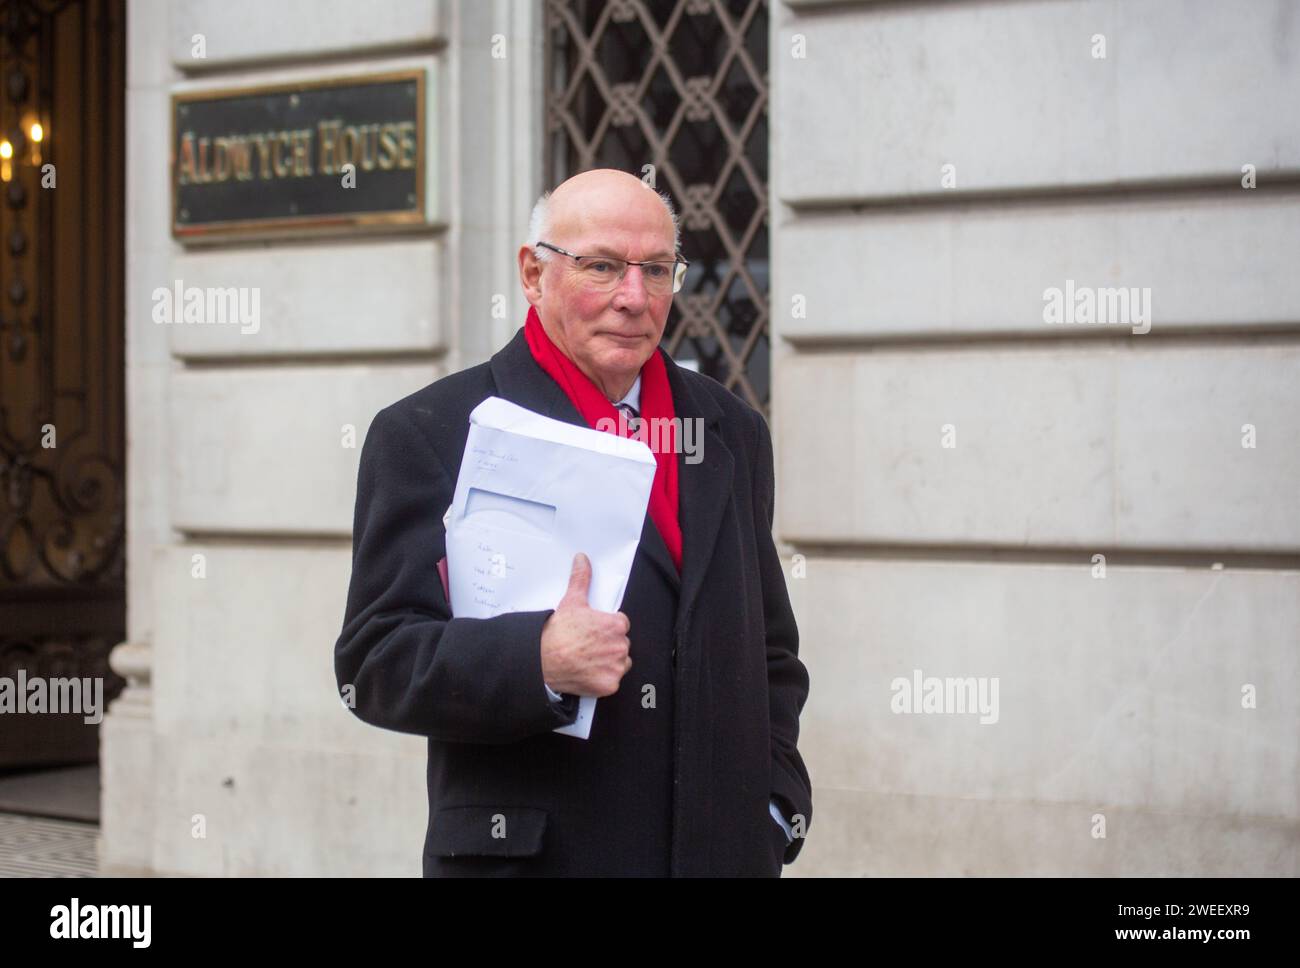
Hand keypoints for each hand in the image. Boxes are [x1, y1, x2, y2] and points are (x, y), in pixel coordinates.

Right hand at [540, 553, 632, 697]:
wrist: (541, 660)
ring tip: (588, 659)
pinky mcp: (609, 685)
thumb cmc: (557, 633)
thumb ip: (581, 579)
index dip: (606, 627)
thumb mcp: (571, 601)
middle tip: (588, 645)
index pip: (621, 625)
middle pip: (621, 644)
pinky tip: (588, 672)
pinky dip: (603, 679)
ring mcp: (615, 667)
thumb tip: (582, 559)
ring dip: (609, 662)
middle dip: (608, 644)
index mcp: (616, 625)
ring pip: (620, 662)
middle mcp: (620, 646)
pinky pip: (612, 681)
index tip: (593, 631)